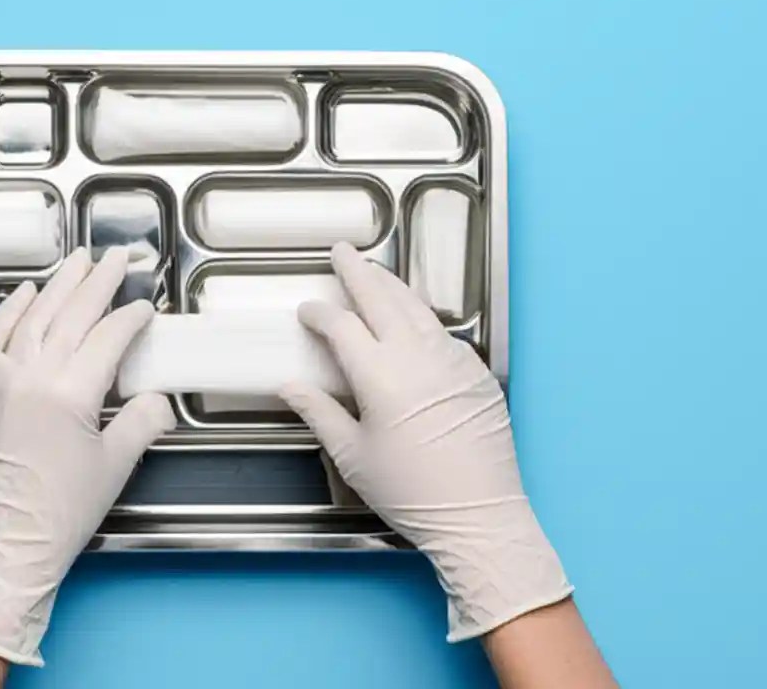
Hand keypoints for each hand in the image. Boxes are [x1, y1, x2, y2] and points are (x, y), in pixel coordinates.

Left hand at [0, 246, 175, 666]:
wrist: (6, 542)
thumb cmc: (63, 510)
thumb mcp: (116, 465)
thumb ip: (142, 421)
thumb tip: (156, 397)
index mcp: (71, 393)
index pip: (107, 337)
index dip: (130, 317)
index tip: (146, 306)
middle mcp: (32, 375)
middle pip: (70, 315)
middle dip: (97, 282)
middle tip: (114, 256)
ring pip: (32, 317)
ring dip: (57, 286)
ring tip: (77, 261)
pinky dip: (9, 311)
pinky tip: (26, 293)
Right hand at [280, 243, 572, 640]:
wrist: (478, 514)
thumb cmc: (409, 491)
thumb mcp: (352, 456)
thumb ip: (319, 412)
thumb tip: (288, 385)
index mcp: (380, 376)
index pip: (342, 326)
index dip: (320, 314)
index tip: (307, 310)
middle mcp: (418, 356)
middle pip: (383, 299)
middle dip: (358, 272)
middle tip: (342, 251)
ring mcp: (453, 360)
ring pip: (417, 308)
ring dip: (392, 286)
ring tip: (374, 272)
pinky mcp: (477, 372)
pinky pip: (443, 332)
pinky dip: (420, 317)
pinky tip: (412, 319)